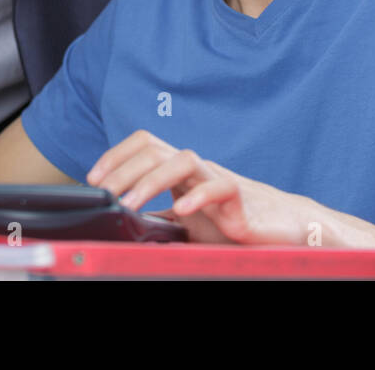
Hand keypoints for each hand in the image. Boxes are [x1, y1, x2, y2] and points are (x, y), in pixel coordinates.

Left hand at [86, 130, 317, 244]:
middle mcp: (197, 170)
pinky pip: (220, 188)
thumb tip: (121, 226)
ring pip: (183, 160)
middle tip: (104, 194)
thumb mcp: (185, 224)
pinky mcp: (240, 200)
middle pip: (156, 150)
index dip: (116, 155)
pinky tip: (181, 212)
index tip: (93, 179)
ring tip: (130, 204)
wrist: (281, 229)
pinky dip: (198, 197)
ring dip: (151, 181)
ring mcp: (218, 180)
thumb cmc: (231, 225)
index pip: (145, 145)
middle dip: (124, 169)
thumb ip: (157, 220)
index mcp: (181, 173)